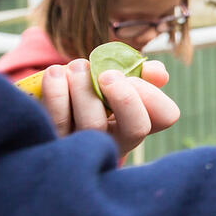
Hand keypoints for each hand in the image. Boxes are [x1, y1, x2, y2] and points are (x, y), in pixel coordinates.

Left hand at [34, 59, 180, 158]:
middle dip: (124, 97)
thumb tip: (157, 72)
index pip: (166, 116)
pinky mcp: (56, 146)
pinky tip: (54, 74)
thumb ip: (140, 73)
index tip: (132, 75)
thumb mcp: (115, 80)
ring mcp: (86, 148)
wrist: (50, 108)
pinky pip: (58, 121)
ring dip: (85, 88)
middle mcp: (117, 142)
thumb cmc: (91, 90)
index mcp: (137, 123)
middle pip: (135, 128)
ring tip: (76, 66)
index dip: (153, 94)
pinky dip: (56, 92)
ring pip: (93, 125)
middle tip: (107, 74)